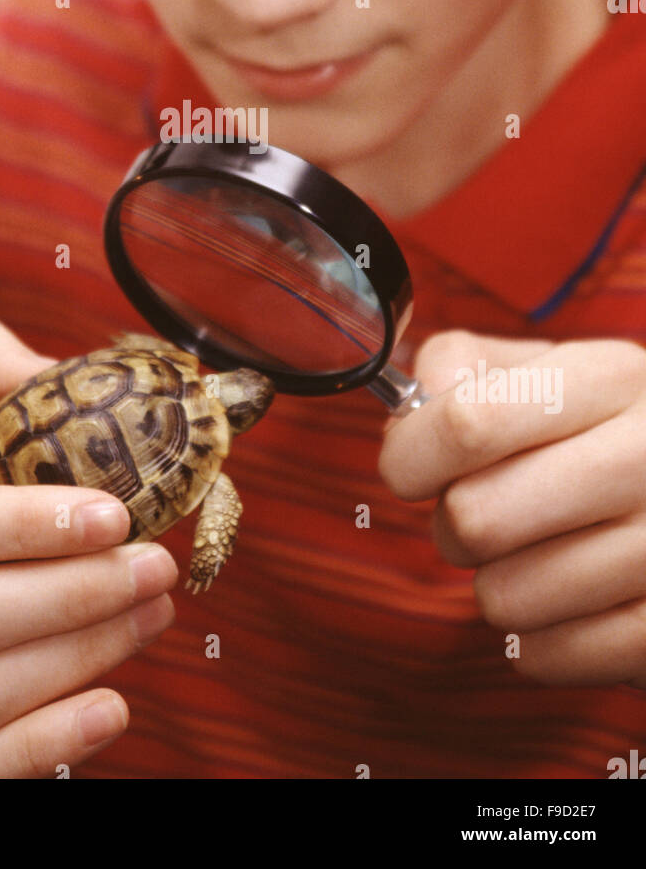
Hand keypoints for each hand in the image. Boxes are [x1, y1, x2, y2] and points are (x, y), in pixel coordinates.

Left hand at [379, 329, 645, 688]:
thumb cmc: (597, 429)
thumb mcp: (543, 370)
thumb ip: (460, 365)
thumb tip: (412, 411)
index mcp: (611, 380)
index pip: (469, 423)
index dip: (411, 455)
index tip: (410, 467)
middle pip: (475, 518)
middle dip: (451, 523)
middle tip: (478, 513)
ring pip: (504, 597)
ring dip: (498, 582)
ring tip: (537, 552)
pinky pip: (545, 656)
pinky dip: (538, 638)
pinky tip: (568, 600)